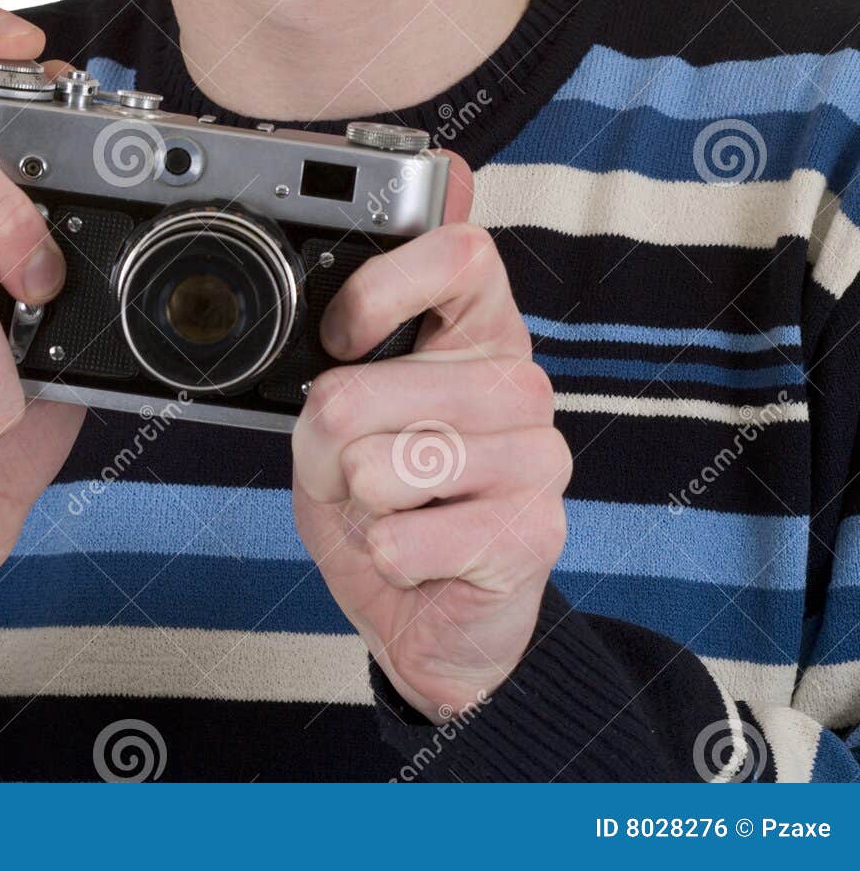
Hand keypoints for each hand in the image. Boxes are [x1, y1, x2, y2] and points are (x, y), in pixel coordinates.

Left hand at [291, 151, 571, 723]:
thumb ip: (341, 361)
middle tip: (354, 468)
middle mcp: (520, 382)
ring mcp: (538, 455)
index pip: (460, 252)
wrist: (427, 617)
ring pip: (385, 464)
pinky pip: (404, 537)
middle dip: (331, 442)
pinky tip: (418, 555)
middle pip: (381, 382)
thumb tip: (364, 312)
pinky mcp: (535, 531)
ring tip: (390, 510)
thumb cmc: (383, 502)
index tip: (341, 337)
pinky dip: (384, 556)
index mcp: (479, 329)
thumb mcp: (338, 421)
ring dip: (358, 503)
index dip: (380, 290)